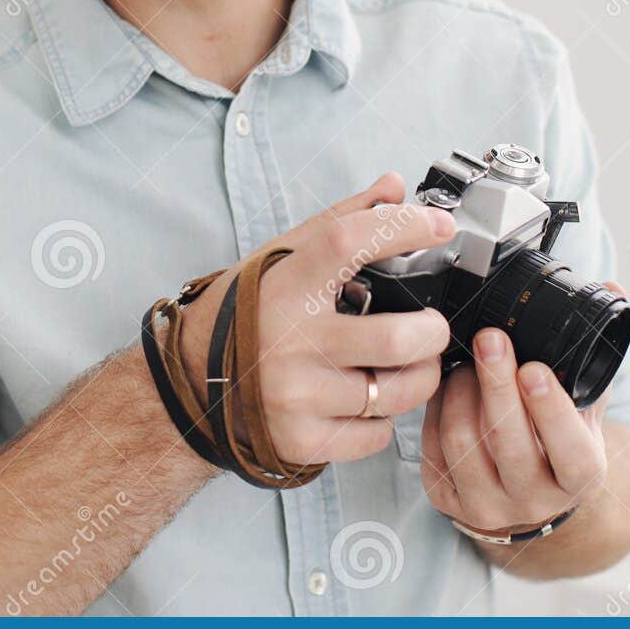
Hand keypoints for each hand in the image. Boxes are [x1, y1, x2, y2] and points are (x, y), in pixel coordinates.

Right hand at [175, 173, 454, 464]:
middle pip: (398, 339)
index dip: (402, 228)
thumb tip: (394, 188)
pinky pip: (376, 435)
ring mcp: (295, 395)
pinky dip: (382, 418)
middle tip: (429, 327)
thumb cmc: (243, 313)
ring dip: (416, 377)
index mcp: (286, 284)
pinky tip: (365, 399)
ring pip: (397, 392)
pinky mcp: (300, 440)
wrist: (190, 384)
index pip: (349, 241)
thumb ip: (342, 221)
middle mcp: (290, 341)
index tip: (439, 228)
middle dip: (431, 331)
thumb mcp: (281, 258)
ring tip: (404, 365)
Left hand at [419, 281, 625, 533]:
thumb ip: (596, 350)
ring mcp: (488, 506)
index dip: (551, 411)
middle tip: (489, 338)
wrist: (531, 496)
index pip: (569, 451)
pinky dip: (436, 408)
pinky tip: (445, 383)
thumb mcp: (587, 406)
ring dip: (461, 390)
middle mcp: (535, 501)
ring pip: (463, 442)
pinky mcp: (448, 501)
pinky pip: (433, 449)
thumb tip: (612, 287)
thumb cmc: (560, 440)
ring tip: (466, 359)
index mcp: (579, 477)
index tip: (533, 369)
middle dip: (496, 383)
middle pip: (508, 442)